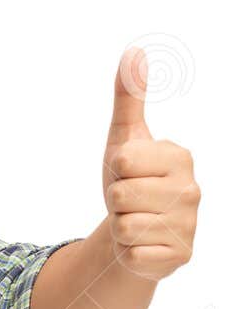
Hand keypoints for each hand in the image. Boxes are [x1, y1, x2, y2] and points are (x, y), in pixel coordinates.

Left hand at [102, 46, 199, 280]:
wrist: (134, 231)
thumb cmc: (130, 180)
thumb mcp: (123, 139)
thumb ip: (128, 98)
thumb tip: (133, 52)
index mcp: (179, 157)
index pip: (123, 161)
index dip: (115, 171)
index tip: (129, 174)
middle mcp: (191, 190)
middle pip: (121, 196)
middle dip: (115, 202)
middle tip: (130, 202)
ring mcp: (189, 225)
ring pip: (125, 226)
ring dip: (121, 227)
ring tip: (135, 222)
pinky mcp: (180, 256)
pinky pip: (134, 254)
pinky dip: (129, 252)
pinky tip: (142, 244)